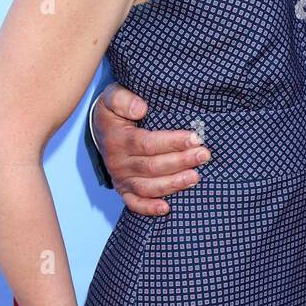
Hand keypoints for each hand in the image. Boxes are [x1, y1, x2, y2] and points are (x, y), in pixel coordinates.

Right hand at [92, 82, 210, 216]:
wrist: (101, 128)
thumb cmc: (115, 110)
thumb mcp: (112, 96)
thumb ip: (123, 99)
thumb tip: (140, 108)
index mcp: (118, 140)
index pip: (148, 143)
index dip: (172, 142)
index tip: (195, 138)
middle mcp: (118, 163)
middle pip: (152, 166)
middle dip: (181, 161)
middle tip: (204, 155)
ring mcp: (120, 179)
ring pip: (148, 187)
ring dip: (173, 184)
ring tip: (196, 177)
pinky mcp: (123, 190)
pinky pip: (134, 203)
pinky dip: (149, 208)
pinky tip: (167, 209)